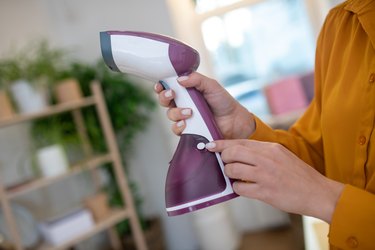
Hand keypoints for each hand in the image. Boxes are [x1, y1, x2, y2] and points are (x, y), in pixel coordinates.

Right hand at [154, 72, 254, 138]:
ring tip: (190, 112)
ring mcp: (185, 118)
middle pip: (164, 101)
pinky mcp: (188, 131)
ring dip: (176, 112)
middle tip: (172, 94)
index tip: (161, 85)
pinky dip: (179, 126)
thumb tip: (180, 79)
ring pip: (170, 115)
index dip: (161, 86)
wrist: (235, 121)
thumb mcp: (212, 86)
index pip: (168, 87)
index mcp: (186, 91)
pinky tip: (186, 124)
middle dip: (165, 97)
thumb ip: (197, 80)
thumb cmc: (224, 102)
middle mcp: (183, 104)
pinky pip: (177, 129)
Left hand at [206, 139, 343, 222]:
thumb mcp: (281, 155)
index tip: (210, 145)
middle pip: (233, 152)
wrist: (317, 192)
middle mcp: (266, 159)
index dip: (222, 143)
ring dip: (229, 174)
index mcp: (270, 148)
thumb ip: (261, 152)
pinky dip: (237, 188)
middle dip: (224, 158)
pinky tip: (243, 188)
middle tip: (224, 163)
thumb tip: (238, 152)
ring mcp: (265, 175)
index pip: (240, 141)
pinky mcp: (265, 192)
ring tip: (234, 177)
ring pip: (233, 170)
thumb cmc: (298, 175)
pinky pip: (240, 188)